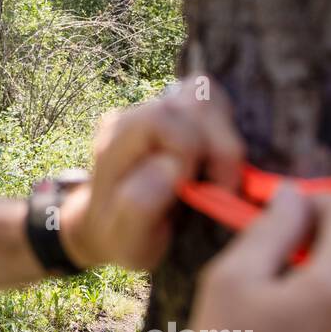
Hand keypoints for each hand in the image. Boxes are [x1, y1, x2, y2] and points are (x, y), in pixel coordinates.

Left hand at [60, 78, 244, 270]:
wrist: (105, 226)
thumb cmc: (118, 237)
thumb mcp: (125, 239)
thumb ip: (139, 206)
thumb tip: (171, 167)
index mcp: (115, 142)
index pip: (163, 119)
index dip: (192, 149)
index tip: (200, 190)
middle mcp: (132, 116)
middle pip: (193, 99)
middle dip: (221, 144)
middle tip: (222, 186)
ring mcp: (151, 108)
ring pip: (205, 92)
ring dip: (225, 134)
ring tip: (219, 173)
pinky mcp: (172, 109)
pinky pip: (210, 100)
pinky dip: (224, 128)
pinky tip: (216, 161)